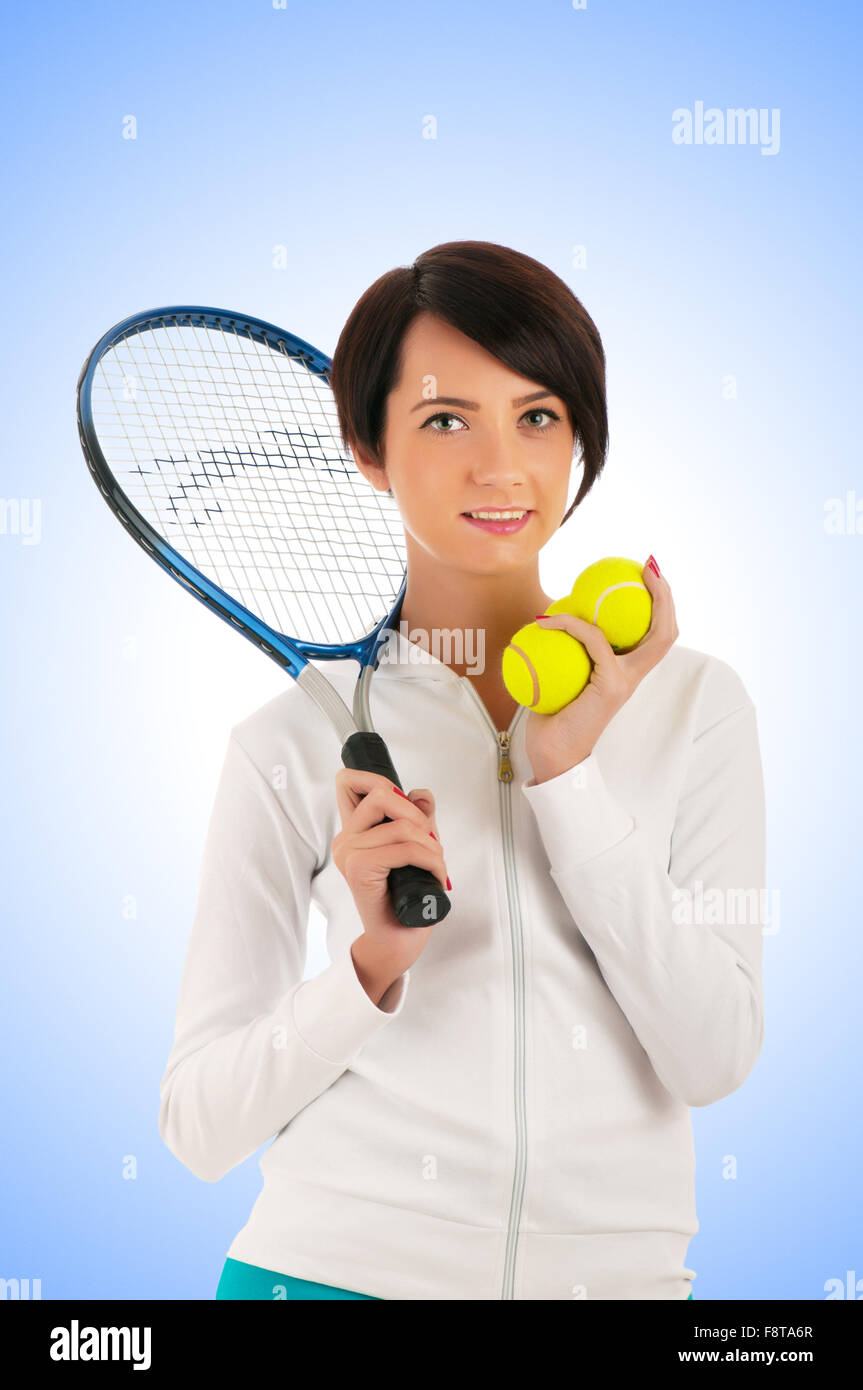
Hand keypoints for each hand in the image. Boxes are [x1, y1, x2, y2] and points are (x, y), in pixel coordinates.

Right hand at [332, 771, 448, 978]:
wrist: (399, 940)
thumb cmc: (407, 897)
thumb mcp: (418, 848)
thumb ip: (419, 819)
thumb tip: (421, 793)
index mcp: (354, 830)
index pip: (348, 782)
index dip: (375, 777)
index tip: (402, 798)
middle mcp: (345, 838)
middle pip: (382, 793)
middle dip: (417, 814)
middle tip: (430, 841)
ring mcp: (348, 853)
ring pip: (401, 825)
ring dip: (432, 845)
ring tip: (437, 865)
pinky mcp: (358, 869)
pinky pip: (405, 849)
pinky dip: (430, 859)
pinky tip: (435, 875)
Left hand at [525, 560, 678, 783]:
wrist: (551, 754)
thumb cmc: (552, 716)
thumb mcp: (559, 675)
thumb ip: (564, 650)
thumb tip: (547, 613)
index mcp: (626, 671)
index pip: (657, 634)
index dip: (661, 603)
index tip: (647, 572)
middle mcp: (633, 675)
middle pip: (668, 630)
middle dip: (666, 594)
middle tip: (649, 565)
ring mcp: (626, 681)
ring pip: (652, 634)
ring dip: (640, 597)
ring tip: (621, 573)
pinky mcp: (611, 685)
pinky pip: (594, 641)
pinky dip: (571, 624)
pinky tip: (546, 618)